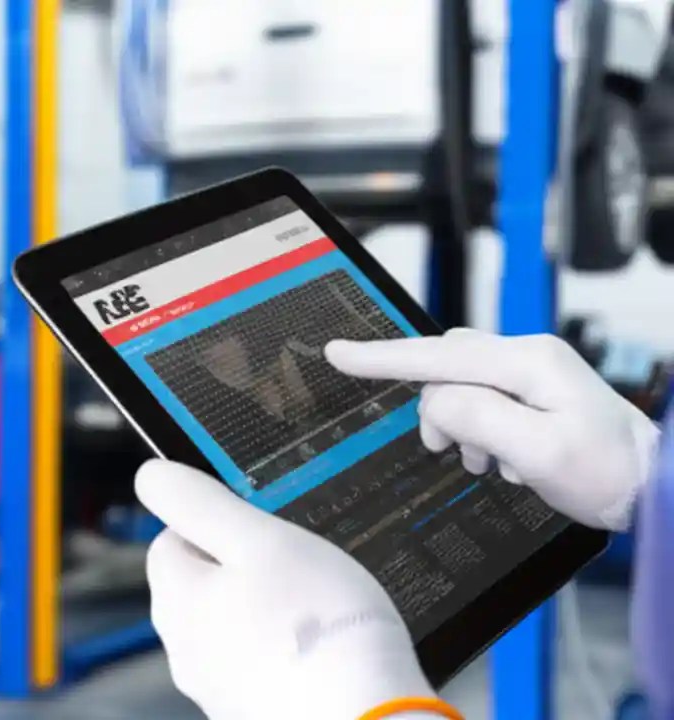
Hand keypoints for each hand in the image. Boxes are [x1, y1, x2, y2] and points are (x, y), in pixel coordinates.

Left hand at [137, 460, 433, 719]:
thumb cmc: (318, 629)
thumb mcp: (259, 539)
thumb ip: (199, 503)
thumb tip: (150, 476)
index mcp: (175, 597)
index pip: (170, 537)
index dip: (216, 523)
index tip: (261, 528)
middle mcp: (184, 647)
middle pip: (200, 584)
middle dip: (244, 568)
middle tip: (295, 568)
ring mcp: (216, 686)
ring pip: (232, 624)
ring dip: (267, 610)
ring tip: (315, 610)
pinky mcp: (251, 709)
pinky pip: (260, 663)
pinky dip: (284, 651)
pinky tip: (322, 650)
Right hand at [326, 328, 659, 530]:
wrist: (654, 486)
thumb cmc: (605, 473)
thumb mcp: (537, 452)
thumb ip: (477, 417)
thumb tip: (436, 405)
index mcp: (527, 362)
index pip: (436, 356)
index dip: (381, 358)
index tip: (337, 354)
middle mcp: (528, 356)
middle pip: (445, 367)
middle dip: (437, 411)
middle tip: (457, 455)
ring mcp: (533, 372)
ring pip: (460, 386)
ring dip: (462, 427)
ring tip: (493, 464)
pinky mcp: (536, 391)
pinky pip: (482, 401)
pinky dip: (481, 431)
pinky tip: (507, 460)